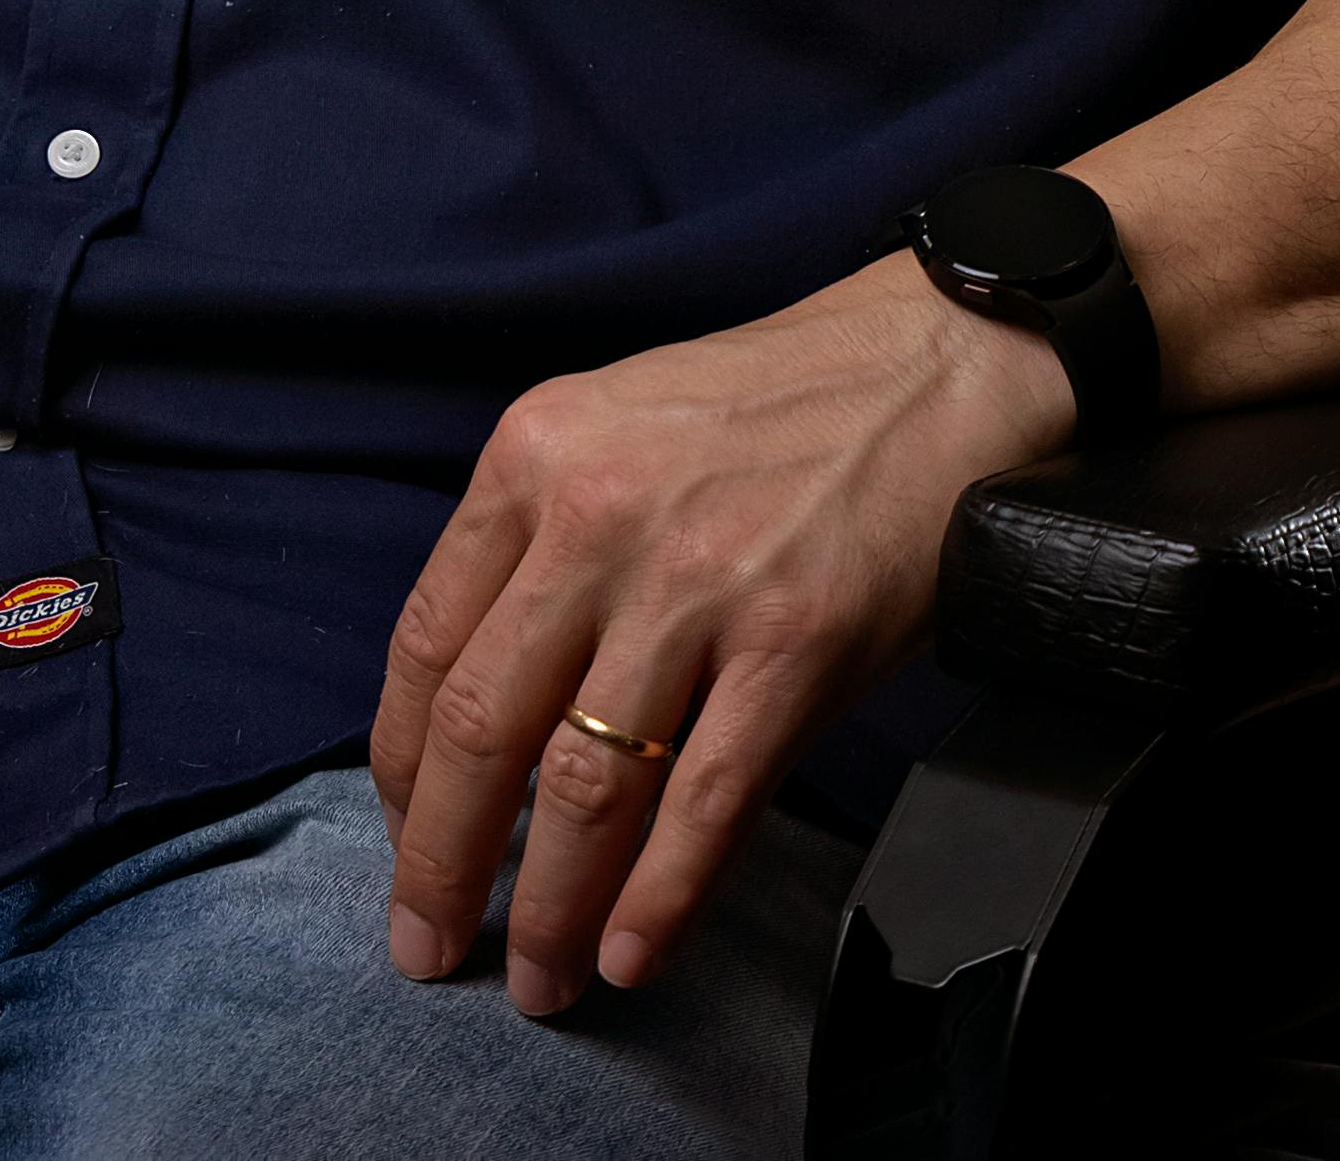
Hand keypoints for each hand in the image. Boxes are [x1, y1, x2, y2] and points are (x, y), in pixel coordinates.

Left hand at [369, 254, 1075, 1017]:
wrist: (938, 363)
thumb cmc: (778, 406)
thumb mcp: (618, 429)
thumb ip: (542, 545)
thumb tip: (483, 719)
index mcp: (535, 454)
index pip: (427, 644)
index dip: (402, 773)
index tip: (405, 846)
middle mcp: (599, 514)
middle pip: (483, 727)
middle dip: (445, 864)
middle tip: (432, 949)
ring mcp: (699, 581)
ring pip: (585, 784)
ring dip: (552, 907)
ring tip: (543, 976)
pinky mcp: (796, 641)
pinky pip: (704, 803)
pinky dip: (659, 897)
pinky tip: (633, 953)